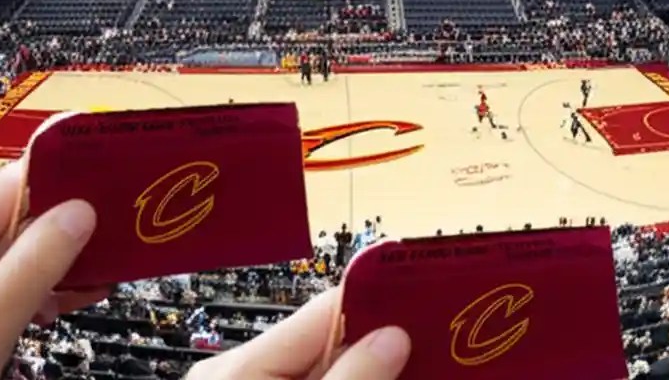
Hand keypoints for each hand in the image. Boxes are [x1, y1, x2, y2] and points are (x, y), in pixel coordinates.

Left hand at [0, 161, 106, 379]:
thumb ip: (37, 263)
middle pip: (4, 218)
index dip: (58, 185)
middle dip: (56, 237)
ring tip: (87, 288)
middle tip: (108, 253)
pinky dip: (18, 286)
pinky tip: (50, 305)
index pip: (5, 188)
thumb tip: (82, 209)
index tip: (107, 191)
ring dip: (42, 266)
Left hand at [186, 288, 409, 379]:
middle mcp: (237, 375)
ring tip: (416, 362)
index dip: (374, 302)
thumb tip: (393, 336)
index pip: (319, 314)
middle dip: (376, 345)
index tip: (420, 297)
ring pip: (320, 371)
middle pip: (324, 345)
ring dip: (364, 370)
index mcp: (239, 368)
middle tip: (431, 341)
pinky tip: (380, 378)